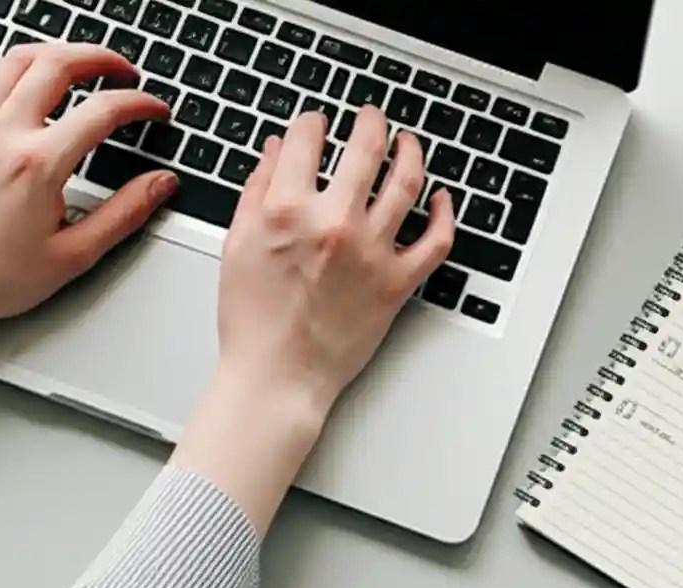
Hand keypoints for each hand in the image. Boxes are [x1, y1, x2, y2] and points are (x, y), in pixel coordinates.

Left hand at [0, 44, 175, 358]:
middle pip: (55, 65)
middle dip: (100, 58)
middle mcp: (2, 138)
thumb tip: (160, 184)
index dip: (139, 103)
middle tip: (124, 70)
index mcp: (38, 167)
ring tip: (80, 63)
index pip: (102, 111)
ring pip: (14, 60)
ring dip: (55, 54)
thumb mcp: (75, 254)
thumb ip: (125, 213)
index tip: (154, 109)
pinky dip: (10, 66)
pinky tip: (26, 78)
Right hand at [172, 107, 453, 533]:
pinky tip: (441, 199)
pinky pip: (436, 240)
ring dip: (412, 153)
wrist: (277, 376)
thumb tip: (278, 151)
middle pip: (365, 150)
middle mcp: (333, 224)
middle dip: (371, 123)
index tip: (318, 124)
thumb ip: (256, 191)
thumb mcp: (237, 245)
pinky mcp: (397, 282)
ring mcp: (371, 252)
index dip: (314, 123)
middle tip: (373, 117)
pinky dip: (444, 215)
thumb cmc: (253, 320)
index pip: (308, 140)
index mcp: (286, 210)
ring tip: (409, 143)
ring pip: (406, 184)